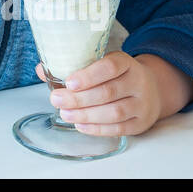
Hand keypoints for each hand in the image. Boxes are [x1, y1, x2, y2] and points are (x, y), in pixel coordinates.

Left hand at [37, 51, 190, 136]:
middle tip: (56, 100)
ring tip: (65, 114)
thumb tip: (40, 70)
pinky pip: (119, 128)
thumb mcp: (101, 63)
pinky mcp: (141, 122)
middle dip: (79, 98)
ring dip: (86, 115)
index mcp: (126, 63)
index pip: (110, 67)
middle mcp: (137, 82)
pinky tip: (80, 125)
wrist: (151, 89)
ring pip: (114, 112)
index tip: (69, 82)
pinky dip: (97, 129)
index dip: (89, 75)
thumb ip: (72, 65)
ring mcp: (142, 104)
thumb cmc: (117, 76)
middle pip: (108, 92)